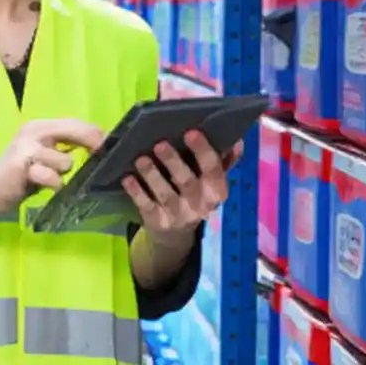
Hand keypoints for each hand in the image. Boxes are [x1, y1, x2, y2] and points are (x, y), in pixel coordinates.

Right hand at [0, 118, 105, 216]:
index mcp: (39, 126)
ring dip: (62, 174)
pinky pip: (52, 176)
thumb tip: (96, 146)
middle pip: (73, 130)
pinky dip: (53, 184)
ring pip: (65, 160)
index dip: (94, 132)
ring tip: (47, 180)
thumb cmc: (18, 176)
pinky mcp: (22, 165)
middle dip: (92, 142)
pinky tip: (43, 187)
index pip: (73, 123)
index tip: (110, 145)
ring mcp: (26, 147)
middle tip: (102, 156)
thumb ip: (63, 149)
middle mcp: (33, 130)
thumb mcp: (43, 157)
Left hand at [123, 130, 243, 247]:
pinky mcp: (158, 222)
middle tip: (160, 144)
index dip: (203, 151)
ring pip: (166, 194)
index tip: (191, 132)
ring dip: (153, 175)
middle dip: (174, 162)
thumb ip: (223, 159)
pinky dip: (137, 192)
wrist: (175, 233)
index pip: (214, 170)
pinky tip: (128, 178)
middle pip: (187, 182)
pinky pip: (146, 206)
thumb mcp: (210, 180)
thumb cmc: (194, 193)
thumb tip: (237, 140)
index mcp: (216, 189)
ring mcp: (178, 215)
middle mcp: (200, 204)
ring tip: (141, 159)